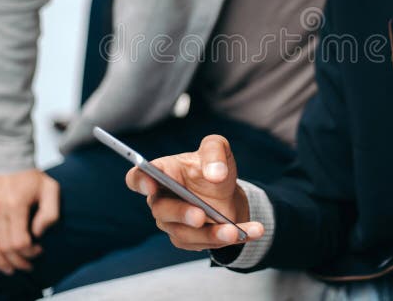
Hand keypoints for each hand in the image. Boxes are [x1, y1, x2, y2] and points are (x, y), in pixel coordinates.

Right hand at [0, 169, 59, 274]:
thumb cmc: (29, 175)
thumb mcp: (50, 189)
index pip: (19, 242)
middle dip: (16, 262)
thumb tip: (38, 233)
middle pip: (3, 247)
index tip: (37, 251)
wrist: (4, 155)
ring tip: (8, 268)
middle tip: (25, 265)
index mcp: (16, 205)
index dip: (29, 253)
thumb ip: (50, 213)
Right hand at [125, 135, 263, 250]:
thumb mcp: (218, 148)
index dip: (141, 182)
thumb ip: (214, 151)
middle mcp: (162, 199)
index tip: (151, 185)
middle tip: (200, 215)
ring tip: (233, 230)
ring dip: (210, 234)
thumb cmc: (214, 167)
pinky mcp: (189, 240)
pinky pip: (207, 244)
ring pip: (184, 233)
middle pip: (162, 210)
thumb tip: (214, 174)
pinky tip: (253, 231)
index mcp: (163, 172)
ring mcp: (174, 223)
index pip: (138, 177)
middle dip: (181, 214)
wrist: (228, 191)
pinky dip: (232, 238)